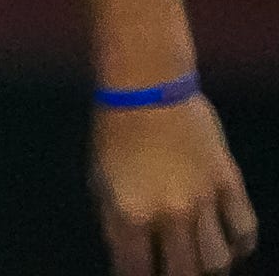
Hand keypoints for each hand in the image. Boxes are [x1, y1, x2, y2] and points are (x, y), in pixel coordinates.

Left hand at [95, 96, 258, 274]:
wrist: (147, 87)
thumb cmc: (114, 131)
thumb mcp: (100, 180)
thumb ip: (116, 222)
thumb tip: (130, 254)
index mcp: (131, 212)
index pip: (137, 269)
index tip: (139, 275)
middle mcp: (171, 212)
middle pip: (185, 273)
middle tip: (171, 271)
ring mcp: (205, 199)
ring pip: (219, 261)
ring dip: (209, 268)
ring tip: (199, 262)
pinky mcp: (229, 181)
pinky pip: (244, 229)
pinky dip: (239, 244)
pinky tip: (229, 244)